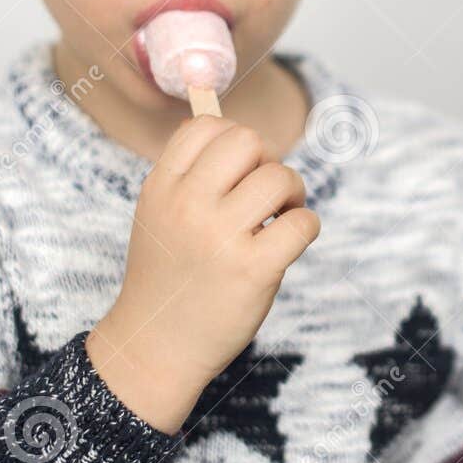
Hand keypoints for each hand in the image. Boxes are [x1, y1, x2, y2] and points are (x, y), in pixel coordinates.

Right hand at [87, 116, 319, 432]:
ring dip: (291, 194)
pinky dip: (306, 228)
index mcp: (161, 188)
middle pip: (247, 140)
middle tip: (264, 195)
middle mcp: (187, 206)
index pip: (205, 126)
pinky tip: (287, 244)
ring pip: (280, 178)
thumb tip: (225, 115)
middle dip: (267, 161)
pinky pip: (303, 223)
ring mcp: (219, 239)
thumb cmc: (169, 275)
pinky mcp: (253, 270)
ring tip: (278, 219)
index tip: (237, 170)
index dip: (232, 140)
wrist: (156, 346)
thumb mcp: (160, 215)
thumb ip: (189, 174)